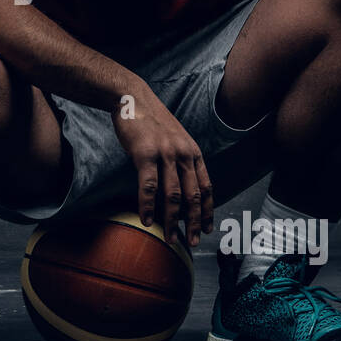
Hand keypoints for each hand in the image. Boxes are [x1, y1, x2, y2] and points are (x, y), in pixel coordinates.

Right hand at [111, 84, 212, 247]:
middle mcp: (183, 154)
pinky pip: (149, 186)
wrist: (132, 98)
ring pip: (173, 195)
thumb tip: (178, 184)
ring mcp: (165, 154)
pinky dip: (149, 206)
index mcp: (192, 152)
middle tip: (193, 242)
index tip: (207, 228)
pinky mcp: (145, 154)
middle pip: (193, 196)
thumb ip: (179, 158)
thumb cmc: (150, 120)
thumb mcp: (174, 138)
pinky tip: (147, 220)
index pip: (206, 186)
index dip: (208, 210)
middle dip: (195, 222)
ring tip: (170, 239)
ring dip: (172, 221)